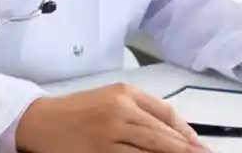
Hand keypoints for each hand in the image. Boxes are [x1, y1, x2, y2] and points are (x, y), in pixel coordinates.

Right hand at [15, 83, 208, 152]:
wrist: (41, 121)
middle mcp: (120, 111)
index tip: (200, 146)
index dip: (186, 132)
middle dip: (186, 150)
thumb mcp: (111, 99)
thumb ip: (142, 110)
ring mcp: (110, 134)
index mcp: (125, 94)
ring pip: (151, 149)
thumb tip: (176, 131)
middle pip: (162, 134)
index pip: (165, 113)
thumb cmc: (78, 111)